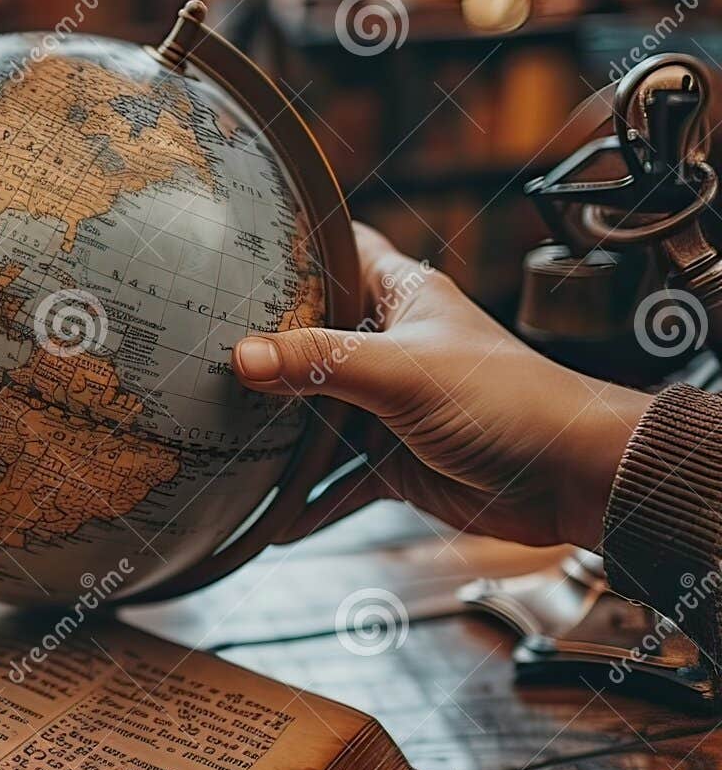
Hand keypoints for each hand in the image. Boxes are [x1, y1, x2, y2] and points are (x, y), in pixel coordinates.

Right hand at [232, 224, 652, 549]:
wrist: (573, 478)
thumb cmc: (512, 402)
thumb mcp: (403, 372)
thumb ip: (320, 363)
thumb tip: (244, 357)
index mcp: (401, 299)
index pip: (338, 253)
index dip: (291, 249)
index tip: (232, 254)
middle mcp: (389, 348)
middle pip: (310, 342)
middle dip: (261, 355)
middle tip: (197, 358)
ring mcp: (389, 407)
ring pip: (317, 416)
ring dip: (278, 436)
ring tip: (220, 442)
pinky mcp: (395, 461)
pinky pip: (338, 480)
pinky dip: (309, 500)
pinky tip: (273, 520)